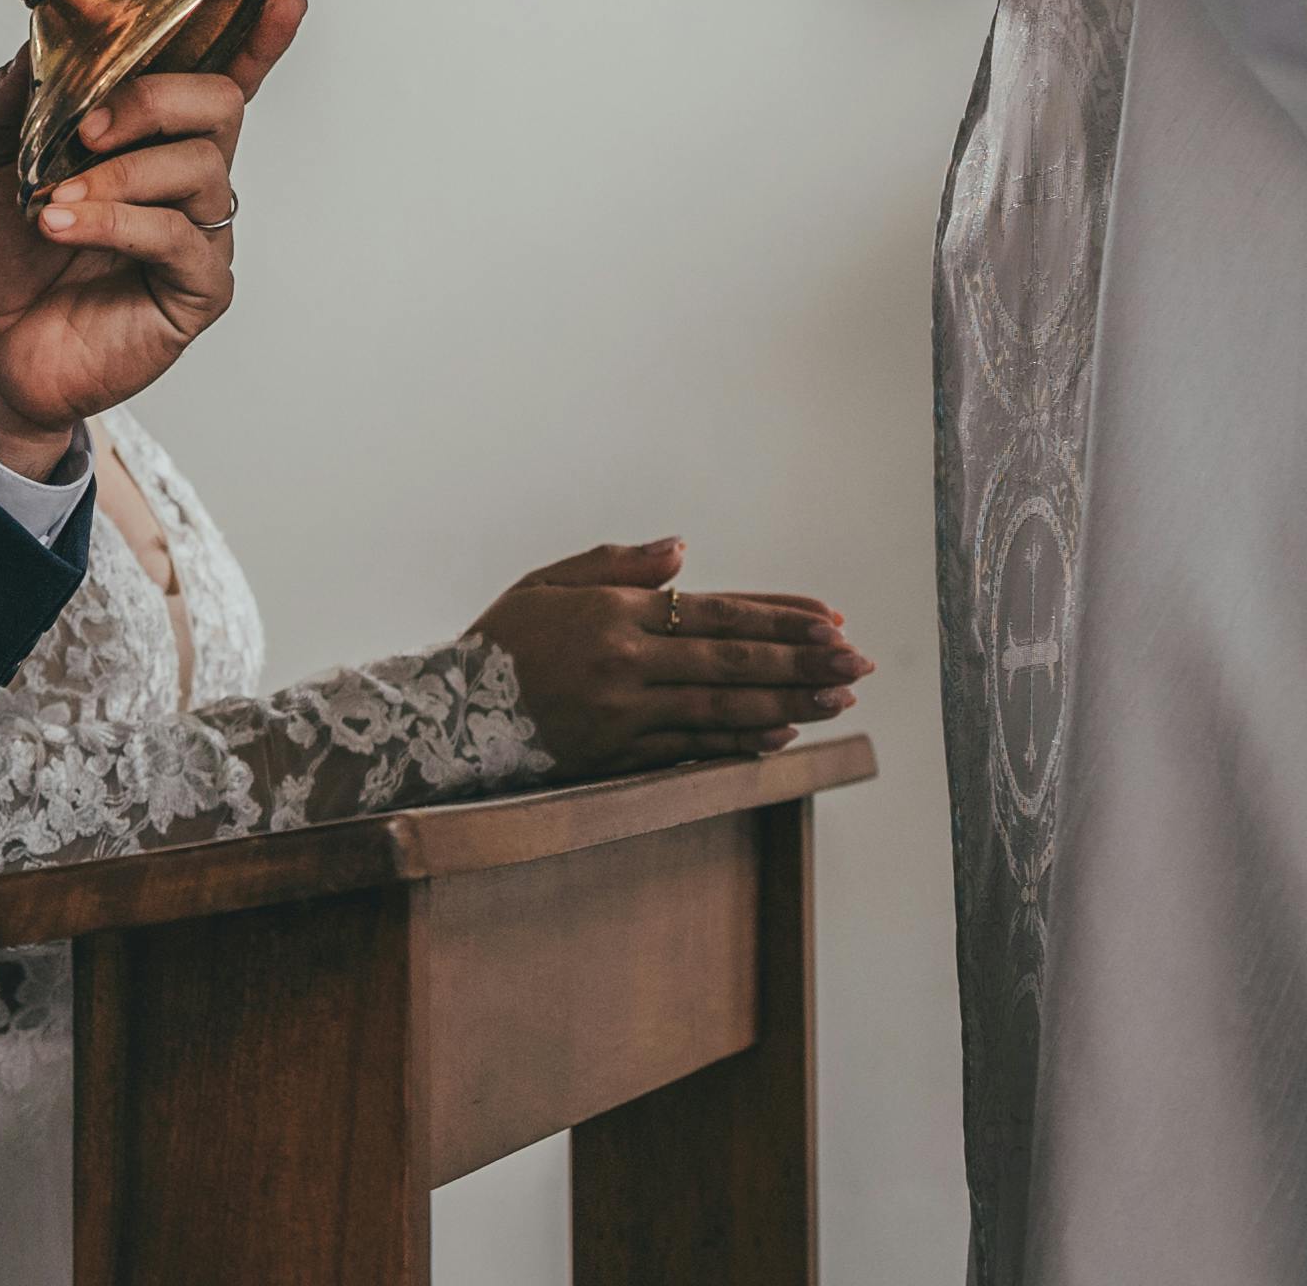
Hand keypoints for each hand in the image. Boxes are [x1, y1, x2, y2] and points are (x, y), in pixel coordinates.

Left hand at [0, 0, 307, 478]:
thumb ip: (13, 97)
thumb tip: (40, 44)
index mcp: (148, 137)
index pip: (216, 77)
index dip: (255, 38)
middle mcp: (186, 179)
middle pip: (219, 103)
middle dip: (154, 97)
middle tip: (86, 127)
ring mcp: (197, 234)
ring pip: (199, 167)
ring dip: (118, 173)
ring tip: (48, 201)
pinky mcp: (195, 290)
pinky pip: (180, 236)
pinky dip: (118, 222)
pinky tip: (63, 227)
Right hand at [469, 540, 873, 780]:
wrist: (448, 711)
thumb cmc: (505, 639)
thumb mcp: (548, 581)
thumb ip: (616, 563)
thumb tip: (683, 551)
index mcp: (614, 612)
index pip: (715, 611)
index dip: (778, 618)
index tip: (833, 620)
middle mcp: (625, 662)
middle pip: (731, 661)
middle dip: (802, 661)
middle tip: (859, 663)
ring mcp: (623, 713)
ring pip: (721, 708)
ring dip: (787, 703)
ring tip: (840, 700)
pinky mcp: (616, 754)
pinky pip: (690, 749)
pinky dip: (739, 744)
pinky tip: (781, 737)